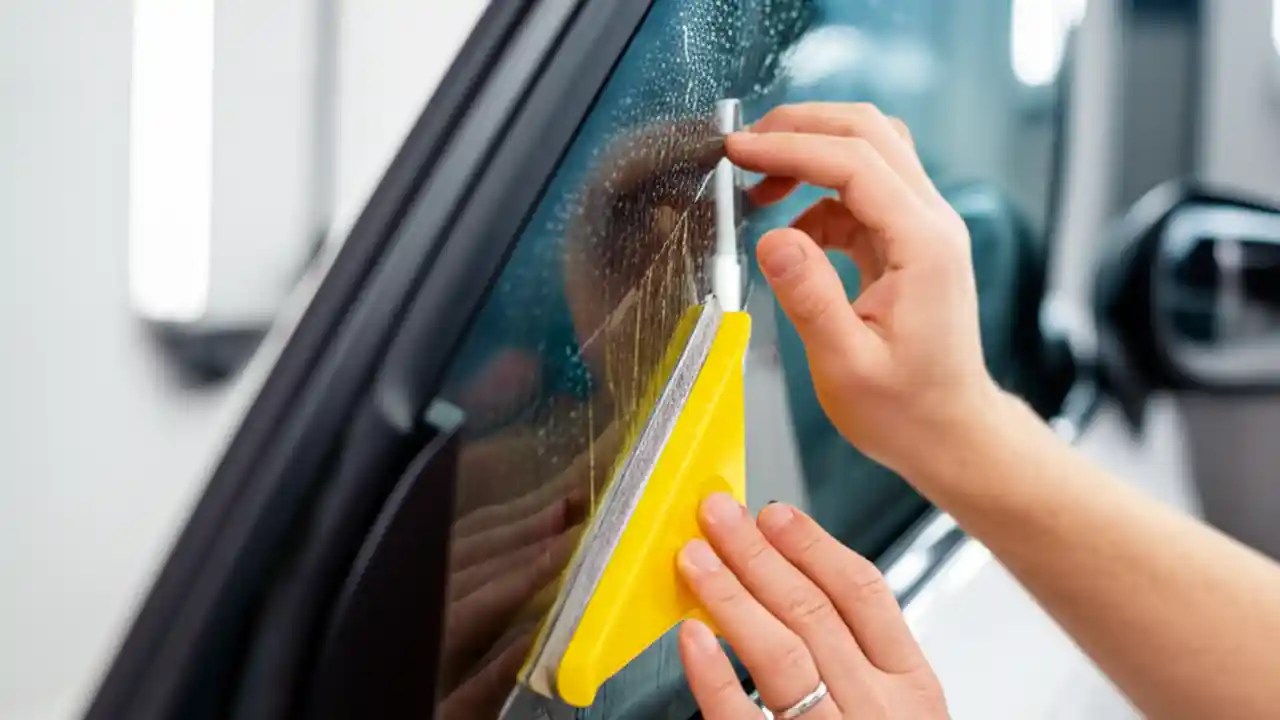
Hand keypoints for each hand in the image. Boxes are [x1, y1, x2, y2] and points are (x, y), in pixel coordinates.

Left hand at [676, 493, 946, 718]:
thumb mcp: (897, 716)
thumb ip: (860, 661)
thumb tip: (792, 586)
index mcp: (915, 691)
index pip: (866, 594)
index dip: (814, 546)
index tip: (773, 515)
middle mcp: (882, 715)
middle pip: (815, 613)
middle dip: (758, 555)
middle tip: (716, 515)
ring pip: (781, 654)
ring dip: (732, 596)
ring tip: (694, 557)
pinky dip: (714, 675)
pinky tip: (691, 636)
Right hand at [728, 102, 1002, 478]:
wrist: (950, 432)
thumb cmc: (905, 410)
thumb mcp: (846, 364)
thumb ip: (810, 298)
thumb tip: (773, 238)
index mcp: (922, 245)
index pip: (855, 162)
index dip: (792, 147)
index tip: (738, 152)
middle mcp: (931, 223)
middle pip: (869, 134)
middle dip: (801, 128)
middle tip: (742, 147)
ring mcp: (923, 228)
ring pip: (868, 152)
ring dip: (810, 154)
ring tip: (757, 184)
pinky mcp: (907, 242)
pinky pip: (861, 193)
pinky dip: (817, 195)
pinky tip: (788, 230)